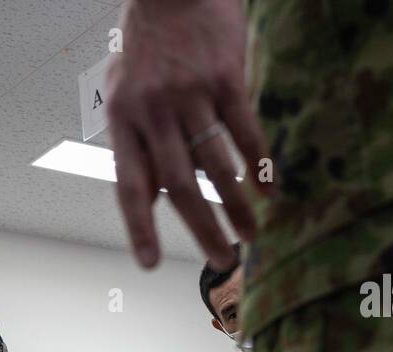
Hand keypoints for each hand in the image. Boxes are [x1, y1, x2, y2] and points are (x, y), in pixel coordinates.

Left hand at [106, 0, 267, 267]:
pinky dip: (258, 164)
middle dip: (203, 230)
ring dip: (236, 206)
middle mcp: (153, 112)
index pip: (130, 187)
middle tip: (222, 261)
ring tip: (251, 235)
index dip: (140, 229)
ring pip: (217, 165)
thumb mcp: (124, 89)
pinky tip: (269, 188)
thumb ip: (136, 139)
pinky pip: (245, 130)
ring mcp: (190, 95)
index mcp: (123, 120)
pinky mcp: (225, 77)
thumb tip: (153, 193)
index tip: (149, 265)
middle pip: (181, 186)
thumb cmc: (147, 44)